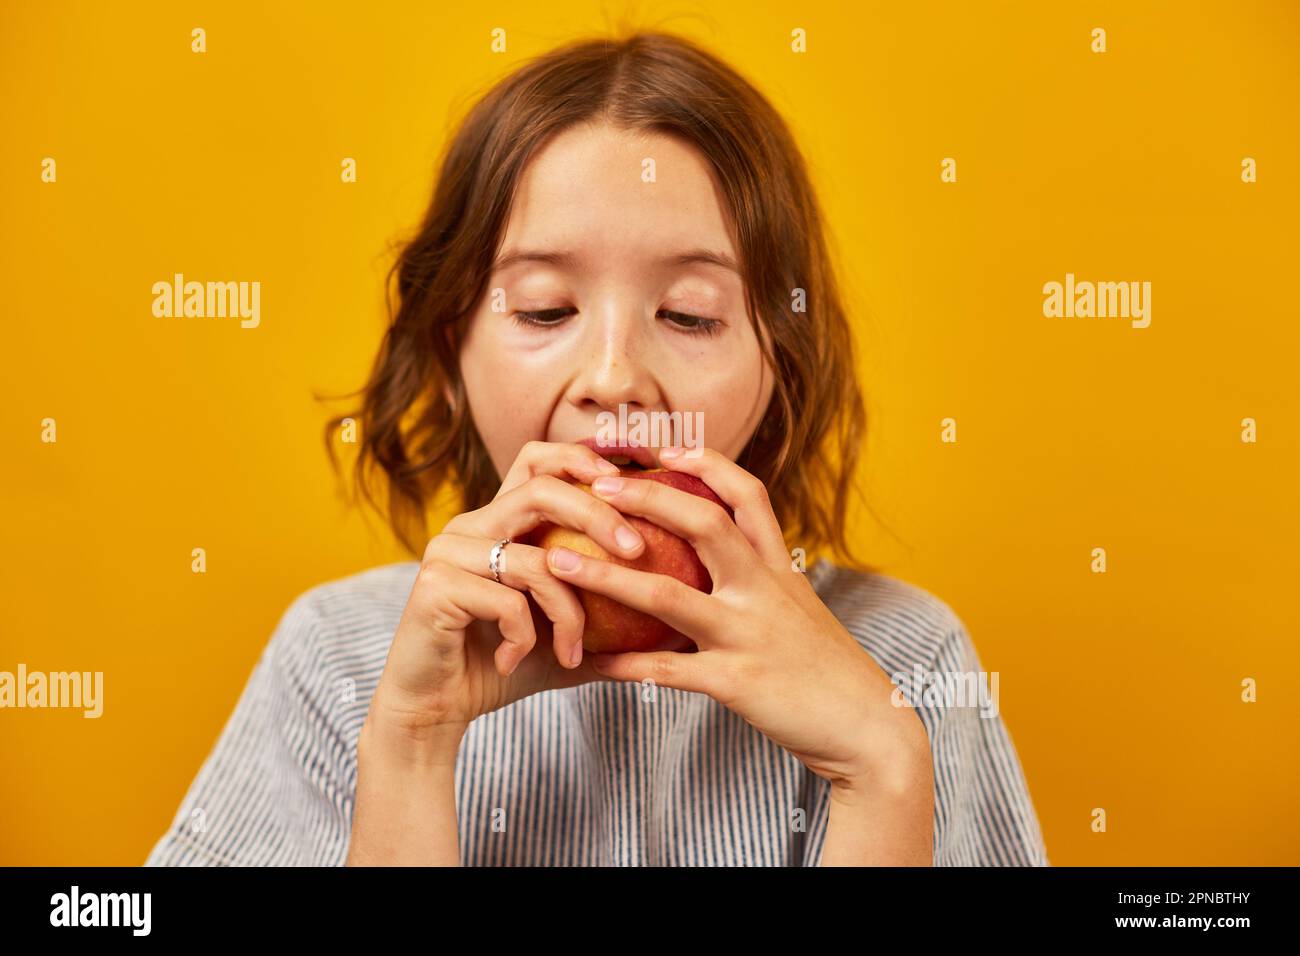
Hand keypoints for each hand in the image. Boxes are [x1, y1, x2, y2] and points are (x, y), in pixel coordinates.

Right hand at [365, 440, 641, 750]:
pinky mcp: (434, 586)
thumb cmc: (502, 667)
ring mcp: (448, 551)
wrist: (434, 709)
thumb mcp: (566, 633)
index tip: (634, 481)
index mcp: (498, 521)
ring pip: (534, 556)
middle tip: (638, 553)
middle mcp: (470, 525)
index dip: (585, 458)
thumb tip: (680, 610)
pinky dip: (527, 636)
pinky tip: (513, 661)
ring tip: (573, 651)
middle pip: (542, 488)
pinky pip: (508, 600)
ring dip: (568, 609)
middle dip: (599, 515)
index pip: (540, 460)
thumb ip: (609, 614)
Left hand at [541, 446, 931, 792]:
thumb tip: (719, 552)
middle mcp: (765, 590)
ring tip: (558, 565)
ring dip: (606, 578)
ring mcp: (749, 634)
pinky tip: (589, 661)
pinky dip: (624, 664)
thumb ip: (762, 576)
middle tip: (595, 485)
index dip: (704, 461)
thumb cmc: (824, 668)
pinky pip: (667, 671)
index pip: (746, 493)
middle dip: (646, 497)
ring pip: (668, 595)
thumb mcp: (799, 607)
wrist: (868, 729)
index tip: (661, 447)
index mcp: (779, 567)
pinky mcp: (737, 683)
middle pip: (704, 524)